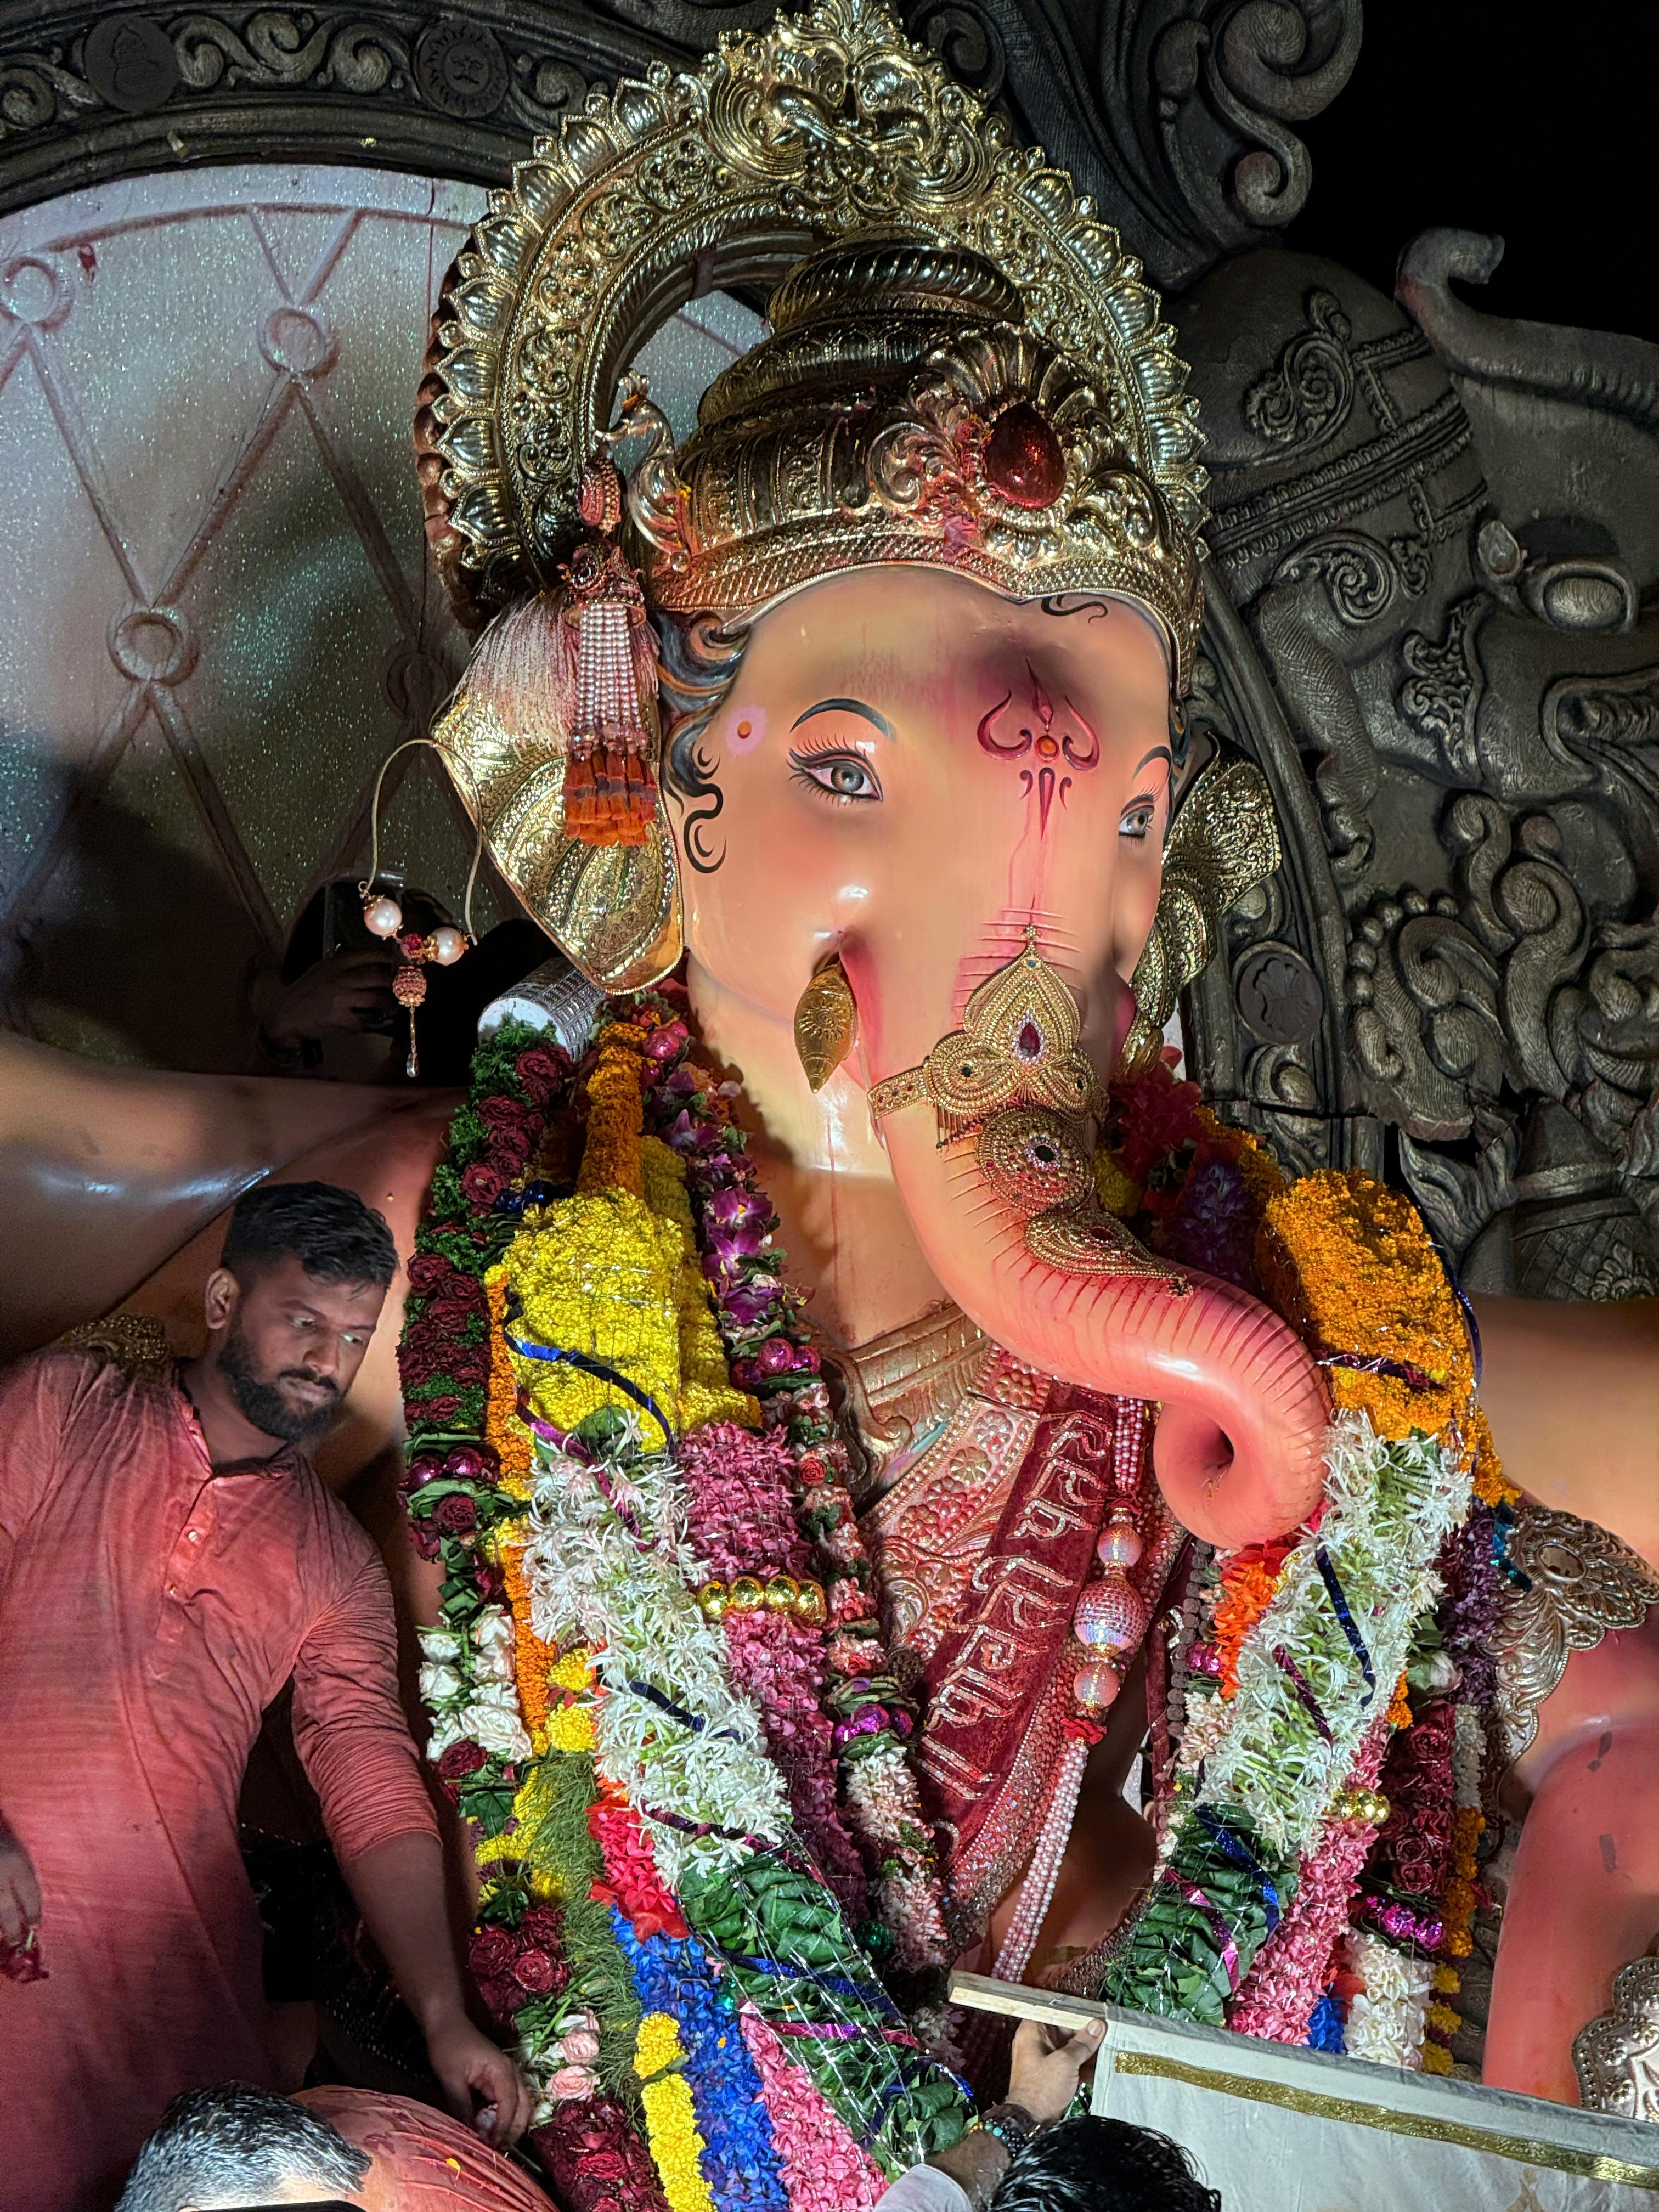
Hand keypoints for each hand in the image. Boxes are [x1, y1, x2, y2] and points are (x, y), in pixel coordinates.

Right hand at [1, 1812, 42, 1965]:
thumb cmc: (3, 1841)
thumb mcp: (19, 1852)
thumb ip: (25, 1875)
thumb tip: (32, 1906)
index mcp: (17, 1862)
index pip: (29, 1893)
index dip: (33, 1912)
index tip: (35, 1926)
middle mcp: (0, 1872)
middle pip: (7, 1909)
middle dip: (13, 1929)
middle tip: (17, 1941)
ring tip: (3, 1939)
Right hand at [261, 950, 396, 1052]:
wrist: (284, 1015)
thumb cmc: (306, 993)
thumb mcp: (322, 971)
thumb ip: (345, 966)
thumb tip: (375, 965)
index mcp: (336, 962)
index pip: (371, 955)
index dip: (392, 959)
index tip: (404, 962)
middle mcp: (339, 976)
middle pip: (379, 976)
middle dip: (396, 983)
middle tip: (406, 988)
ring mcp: (339, 997)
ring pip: (376, 998)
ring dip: (390, 1004)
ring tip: (394, 1006)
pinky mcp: (338, 1017)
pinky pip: (364, 1020)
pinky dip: (372, 1023)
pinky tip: (376, 1023)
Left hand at [424, 2012, 535, 2149]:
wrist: (445, 2022)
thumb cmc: (448, 2045)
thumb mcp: (451, 2076)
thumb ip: (461, 2105)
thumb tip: (467, 2135)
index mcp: (502, 2070)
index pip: (511, 2104)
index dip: (503, 2128)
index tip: (492, 2147)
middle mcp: (509, 2074)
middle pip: (523, 2107)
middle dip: (514, 2131)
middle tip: (497, 2151)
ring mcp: (504, 2077)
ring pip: (517, 2106)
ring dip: (508, 2126)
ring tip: (493, 2145)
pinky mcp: (496, 2081)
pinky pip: (505, 2103)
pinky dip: (499, 2119)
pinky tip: (486, 2131)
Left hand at [1006, 2014, 1104, 2124]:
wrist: (1030, 2120)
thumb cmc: (1040, 2090)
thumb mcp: (1066, 2063)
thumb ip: (1083, 2043)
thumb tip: (1096, 2027)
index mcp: (1033, 2030)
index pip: (1058, 2012)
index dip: (1078, 2015)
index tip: (1096, 2018)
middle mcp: (1036, 2041)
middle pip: (1065, 2030)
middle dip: (1086, 2036)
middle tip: (1106, 2037)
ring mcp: (1043, 2058)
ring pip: (1069, 2048)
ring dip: (1086, 2053)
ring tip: (1105, 2053)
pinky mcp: (1050, 2073)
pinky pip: (1068, 2063)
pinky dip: (1081, 2066)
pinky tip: (1097, 2070)